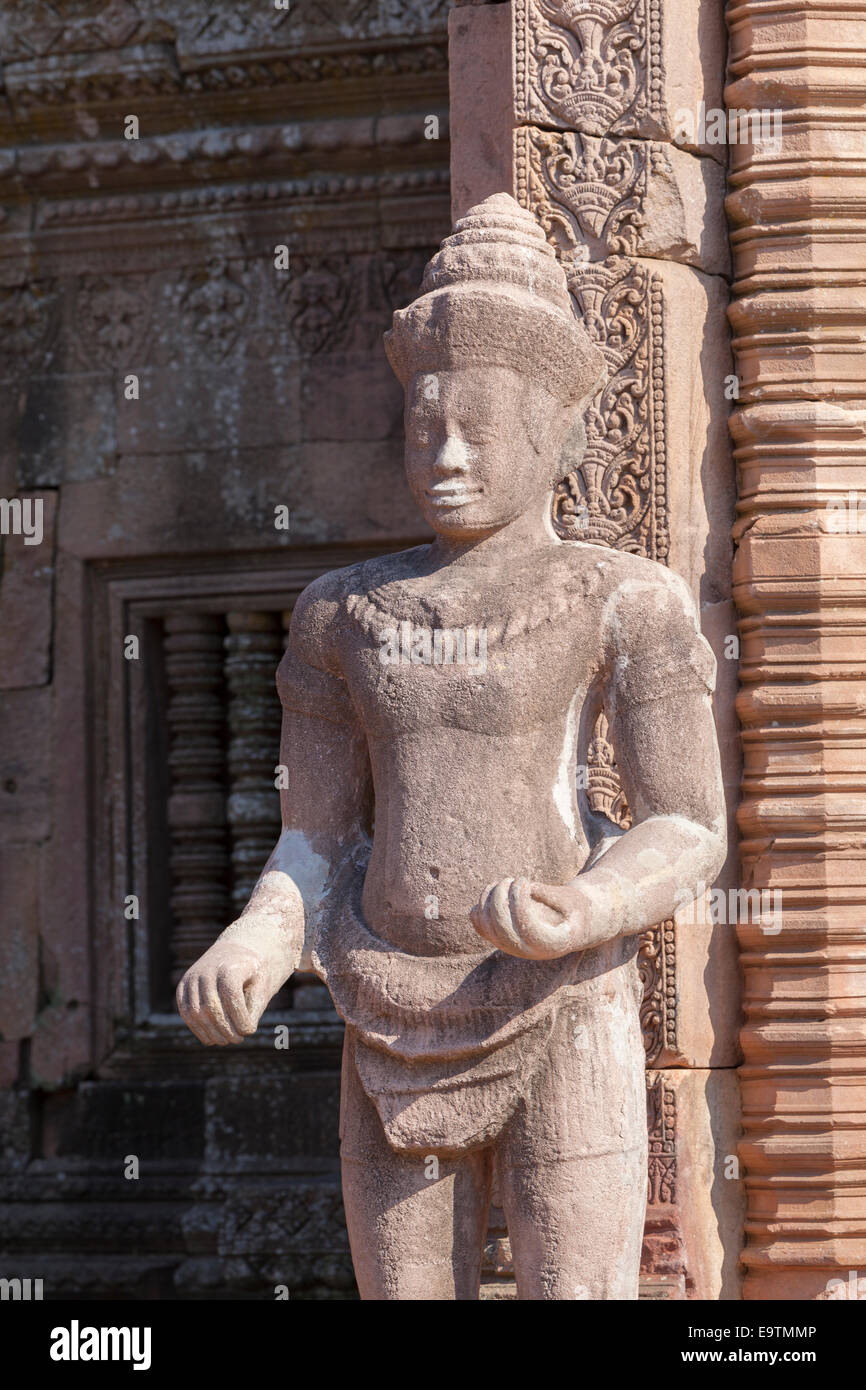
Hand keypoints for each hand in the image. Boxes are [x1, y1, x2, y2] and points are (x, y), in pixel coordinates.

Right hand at [176, 940, 274, 1044]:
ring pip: (196, 1012)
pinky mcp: (182, 987)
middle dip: (225, 1029)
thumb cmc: (251, 972)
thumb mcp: (261, 985)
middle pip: (212, 1007)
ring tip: (226, 1040)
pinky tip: (211, 1038)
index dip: (240, 1018)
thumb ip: (255, 1007)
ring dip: (211, 1032)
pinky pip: (185, 1012)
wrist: (233, 951)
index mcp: (228, 966)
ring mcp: (191, 978)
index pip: (231, 997)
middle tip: (237, 1040)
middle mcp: (206, 971)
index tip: (249, 1031)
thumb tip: (244, 1031)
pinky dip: (197, 1029)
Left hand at [470, 877, 595, 959]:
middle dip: (500, 899)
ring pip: (487, 927)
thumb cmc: (575, 908)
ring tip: (504, 882)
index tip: (524, 880)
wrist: (571, 924)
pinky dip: (480, 906)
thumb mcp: (571, 899)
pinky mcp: (500, 939)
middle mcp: (529, 951)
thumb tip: (525, 888)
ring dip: (489, 899)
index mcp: (551, 944)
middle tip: (509, 879)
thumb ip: (550, 895)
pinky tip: (494, 891)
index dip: (520, 903)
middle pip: (502, 929)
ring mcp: (512, 948)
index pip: (527, 930)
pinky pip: (480, 926)